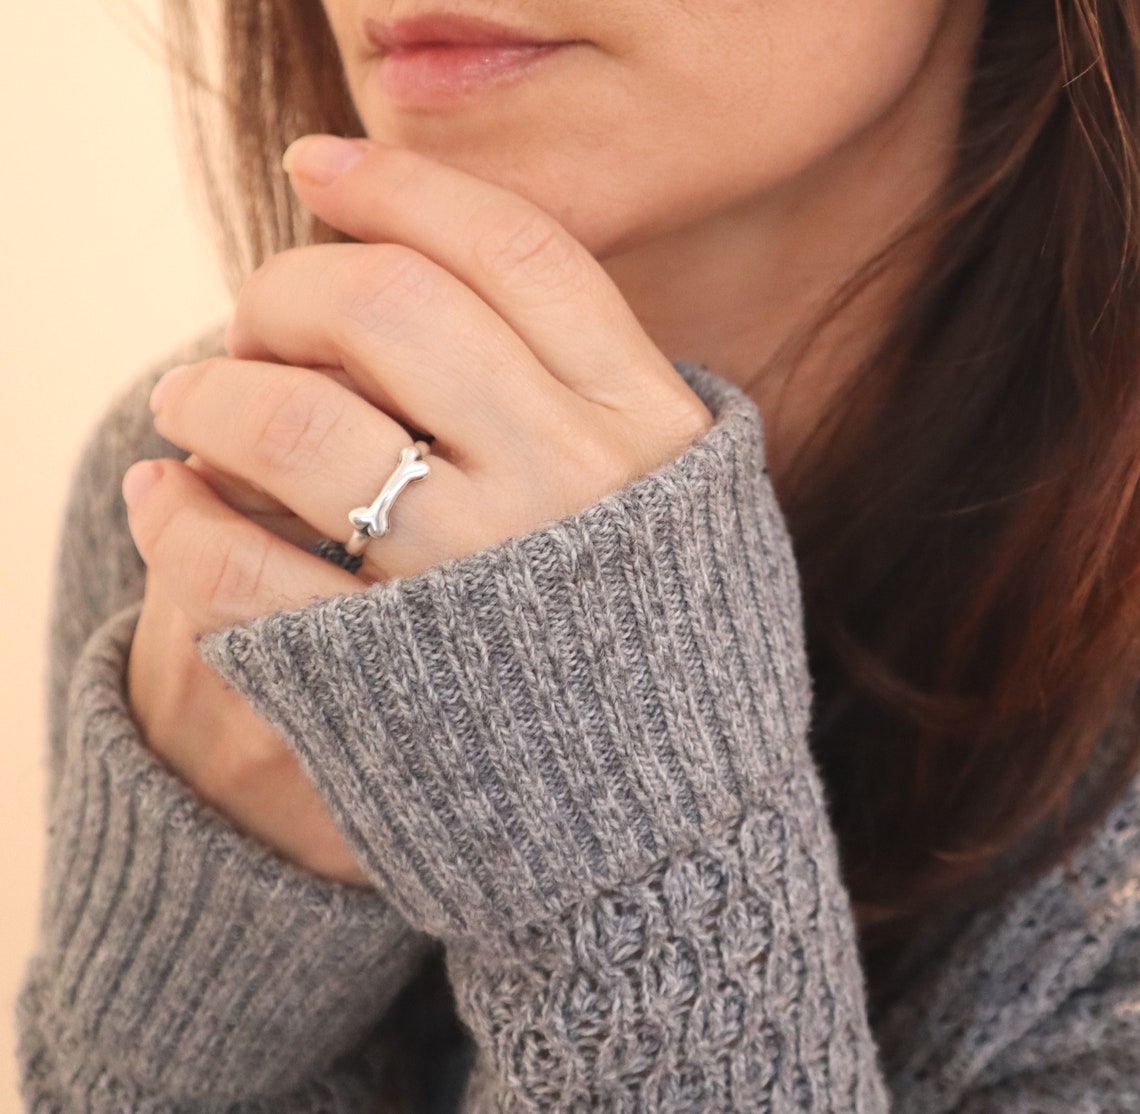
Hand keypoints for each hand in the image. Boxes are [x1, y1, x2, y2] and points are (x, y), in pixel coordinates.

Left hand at [124, 135, 712, 884]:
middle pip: (387, 304)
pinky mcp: (386, 680)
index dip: (403, 183)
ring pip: (296, 417)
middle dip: (288, 281)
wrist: (668, 843)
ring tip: (185, 402)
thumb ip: (622, 394)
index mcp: (645, 428)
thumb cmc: (670, 658)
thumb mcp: (695, 508)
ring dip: (208, 387)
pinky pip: (240, 566)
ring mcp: (473, 580)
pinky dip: (175, 516)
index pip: (510, 248)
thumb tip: (496, 282)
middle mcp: (566, 483)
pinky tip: (161, 497)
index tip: (321, 165)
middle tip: (256, 312)